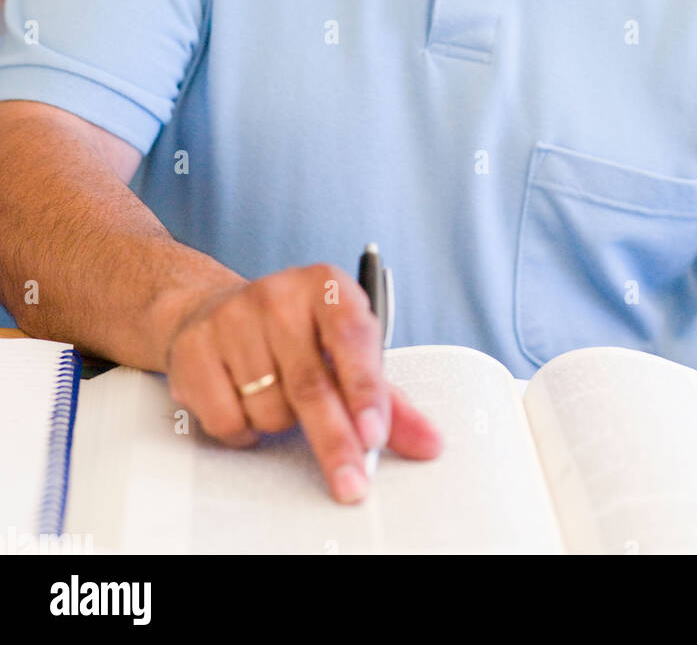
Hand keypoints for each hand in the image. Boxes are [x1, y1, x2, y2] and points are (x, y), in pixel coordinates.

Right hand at [163, 264, 442, 502]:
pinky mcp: (194, 347)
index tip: (373, 435)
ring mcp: (232, 318)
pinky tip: (245, 402)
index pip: (352, 338)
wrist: (215, 309)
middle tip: (351, 481)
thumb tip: (429, 442)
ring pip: (268, 408)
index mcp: (327, 287)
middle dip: (334, 441)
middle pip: (310, 385)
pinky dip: (243, 431)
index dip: (365, 390)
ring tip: (278, 398)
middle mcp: (280, 295)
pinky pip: (226, 419)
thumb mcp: (346, 351)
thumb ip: (389, 400)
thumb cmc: (295, 333)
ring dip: (280, 425)